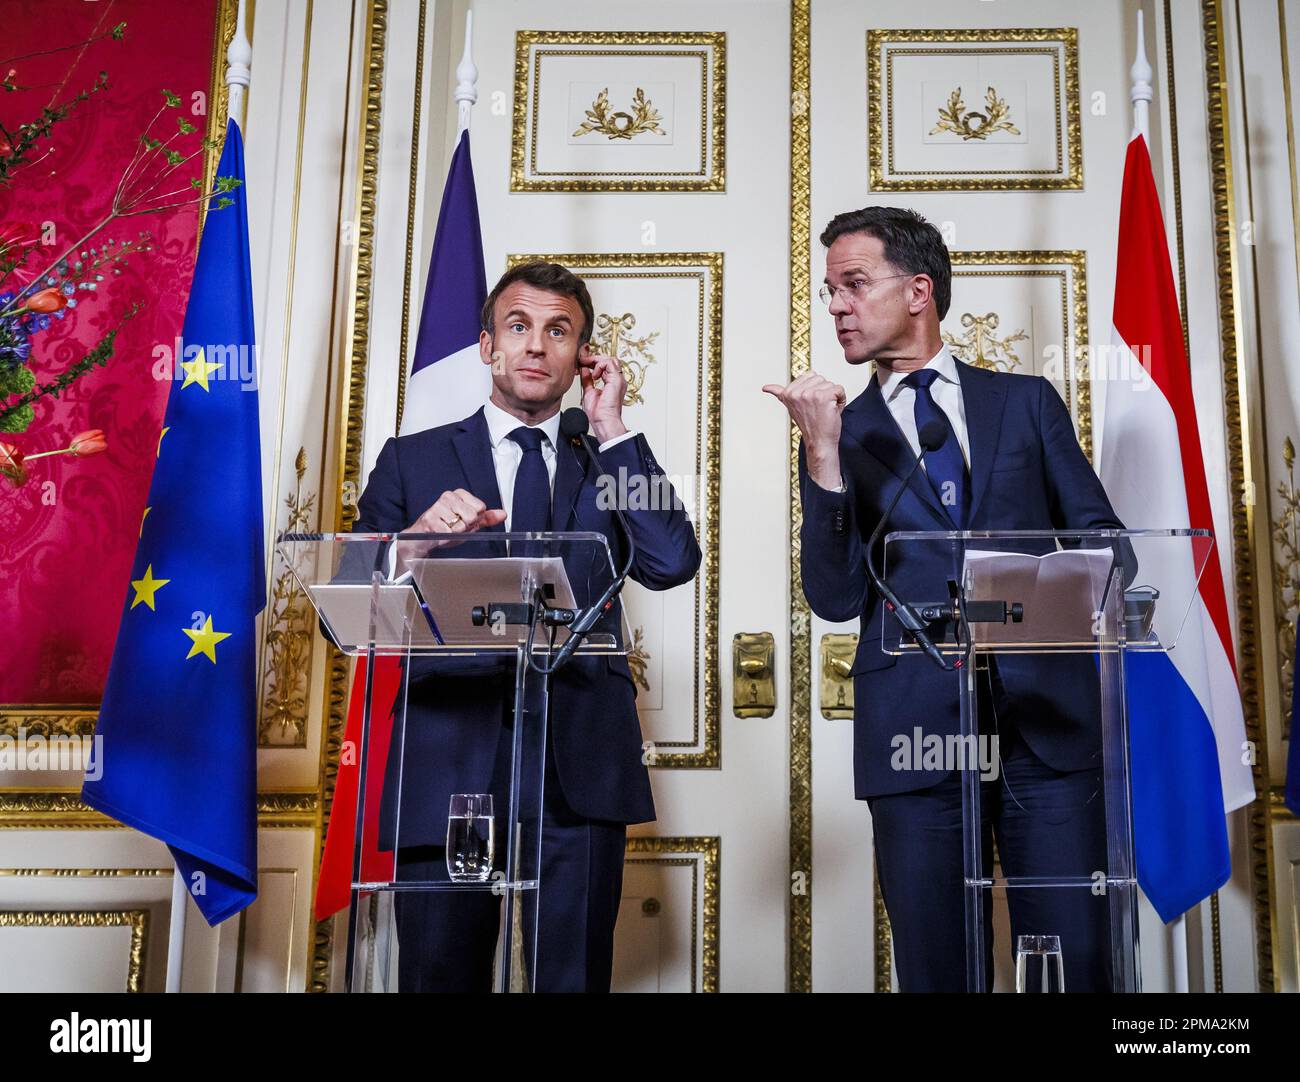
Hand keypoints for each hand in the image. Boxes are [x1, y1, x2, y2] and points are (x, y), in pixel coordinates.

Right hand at [395, 489, 506, 572]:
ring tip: (446, 531)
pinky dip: (446, 538)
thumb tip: (503, 514)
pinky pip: (449, 533)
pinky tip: (439, 535)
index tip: (464, 521)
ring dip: (455, 534)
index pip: (481, 508)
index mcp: (459, 494)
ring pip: (461, 526)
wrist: (422, 539)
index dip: (475, 520)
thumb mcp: (469, 523)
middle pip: (472, 516)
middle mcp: (448, 496)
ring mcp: (438, 507)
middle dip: (466, 527)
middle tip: (454, 527)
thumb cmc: (446, 529)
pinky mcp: (430, 519)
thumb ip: (486, 518)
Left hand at [578, 347, 628, 443]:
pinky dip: (599, 365)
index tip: (582, 362)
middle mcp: (617, 380)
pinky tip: (594, 374)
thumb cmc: (598, 413)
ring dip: (596, 360)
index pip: (605, 366)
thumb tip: (585, 370)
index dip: (593, 361)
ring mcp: (618, 379)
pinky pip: (609, 363)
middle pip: (609, 360)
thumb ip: (588, 380)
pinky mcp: (617, 380)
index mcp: (612, 383)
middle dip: (594, 358)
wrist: (602, 421)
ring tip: (587, 364)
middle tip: (582, 360)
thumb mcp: (589, 391)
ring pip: (610, 359)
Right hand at [762, 372, 846, 490]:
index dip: (815, 389)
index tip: (810, 405)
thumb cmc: (809, 425)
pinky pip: (840, 390)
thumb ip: (780, 394)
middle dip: (824, 392)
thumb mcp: (791, 406)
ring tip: (825, 411)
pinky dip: (841, 400)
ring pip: (830, 384)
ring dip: (833, 397)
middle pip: (821, 378)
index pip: (810, 375)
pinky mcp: (822, 397)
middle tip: (819, 409)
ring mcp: (809, 394)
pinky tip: (833, 411)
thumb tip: (765, 387)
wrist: (819, 442)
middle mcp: (796, 393)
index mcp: (788, 393)